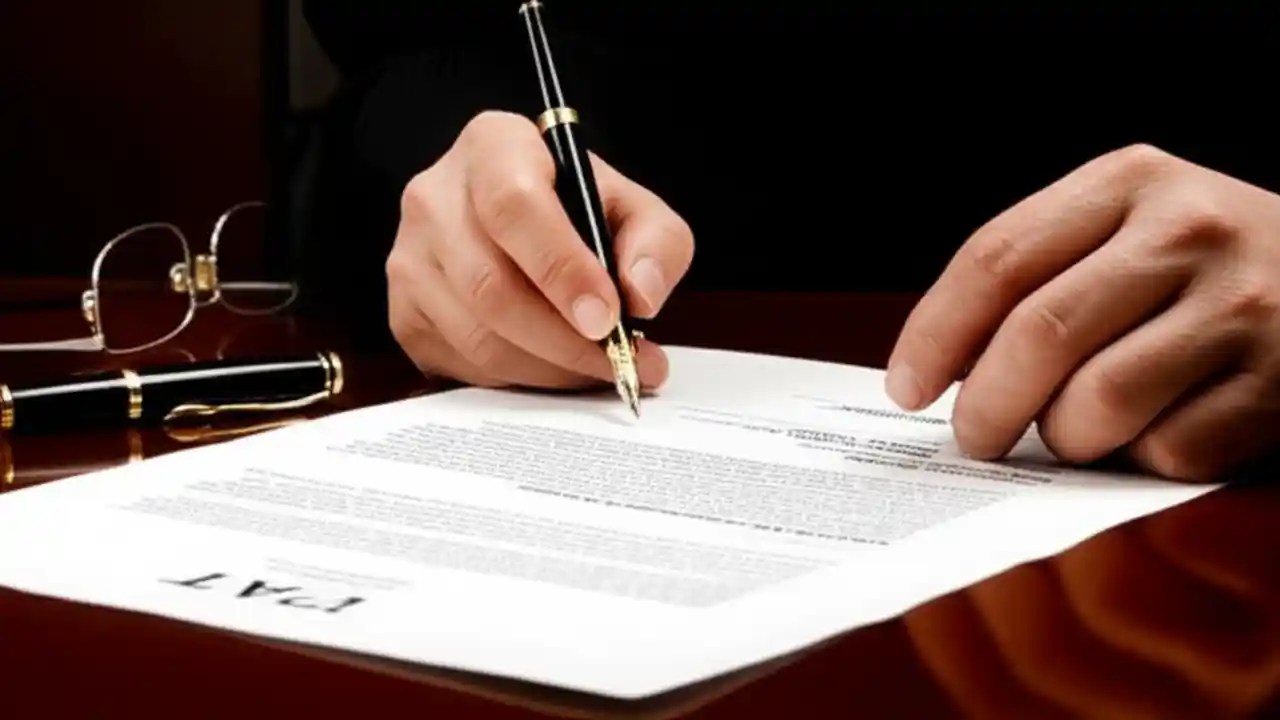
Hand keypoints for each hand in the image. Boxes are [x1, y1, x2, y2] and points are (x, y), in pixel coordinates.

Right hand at [387, 111, 693, 388]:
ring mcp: (409, 257)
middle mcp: (434, 197)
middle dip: (565, 340)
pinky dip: (519, 380)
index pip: (514, 207)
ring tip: (599, 370)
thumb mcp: (634, 210)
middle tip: (620, 361)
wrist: (520, 222)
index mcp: (493, 148)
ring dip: (549, 368)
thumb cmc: (577, 211)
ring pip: (477, 336)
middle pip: (491, 286)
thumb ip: (656, 245)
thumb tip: (640, 297)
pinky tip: (554, 368)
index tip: (607, 317)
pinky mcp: (403, 312)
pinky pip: (462, 365)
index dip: (562, 269)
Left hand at [887, 144, 1279, 480]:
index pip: (997, 258)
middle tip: (973, 437)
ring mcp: (1242, 306)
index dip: (936, 333)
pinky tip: (1152, 432)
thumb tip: (942, 367)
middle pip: (1041, 333)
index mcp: (1129, 182)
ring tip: (1069, 432)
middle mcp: (1189, 231)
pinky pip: (1169, 449)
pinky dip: (1140, 458)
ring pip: (1100, 402)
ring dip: (1064, 438)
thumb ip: (1039, 275)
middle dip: (986, 406)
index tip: (907, 388)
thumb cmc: (1198, 267)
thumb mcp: (1124, 229)